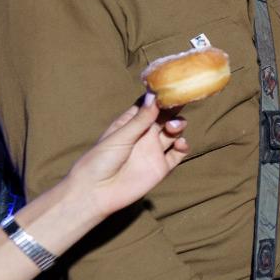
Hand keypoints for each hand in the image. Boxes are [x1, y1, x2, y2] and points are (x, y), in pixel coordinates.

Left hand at [62, 96, 188, 218]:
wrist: (96, 193)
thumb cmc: (100, 161)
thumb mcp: (120, 137)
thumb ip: (141, 119)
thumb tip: (155, 95)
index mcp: (130, 123)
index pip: (149, 104)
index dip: (159, 95)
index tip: (170, 86)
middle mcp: (144, 134)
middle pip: (165, 115)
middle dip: (174, 108)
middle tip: (181, 102)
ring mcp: (154, 150)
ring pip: (174, 132)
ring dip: (178, 125)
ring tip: (173, 128)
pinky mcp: (161, 166)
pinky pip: (178, 153)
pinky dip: (184, 146)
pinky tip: (180, 144)